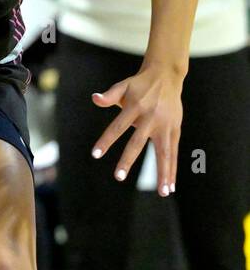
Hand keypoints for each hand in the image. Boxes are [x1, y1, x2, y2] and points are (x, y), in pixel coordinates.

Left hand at [90, 65, 183, 196]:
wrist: (166, 76)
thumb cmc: (139, 84)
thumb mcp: (123, 86)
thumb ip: (109, 95)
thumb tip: (94, 98)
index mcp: (135, 107)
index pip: (117, 127)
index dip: (106, 140)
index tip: (95, 154)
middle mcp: (151, 118)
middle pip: (137, 142)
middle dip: (128, 160)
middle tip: (118, 177)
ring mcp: (165, 126)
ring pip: (163, 152)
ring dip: (163, 173)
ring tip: (163, 192)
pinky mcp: (175, 130)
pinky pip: (173, 152)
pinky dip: (172, 169)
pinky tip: (171, 186)